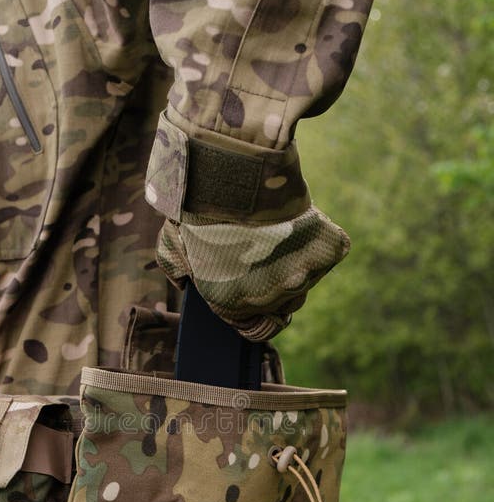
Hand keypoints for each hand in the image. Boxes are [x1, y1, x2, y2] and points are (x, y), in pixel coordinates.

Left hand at [156, 207, 349, 339]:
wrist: (234, 174)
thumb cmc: (200, 210)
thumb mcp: (173, 245)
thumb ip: (178, 271)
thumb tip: (183, 281)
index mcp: (233, 306)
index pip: (255, 327)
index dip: (252, 307)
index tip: (252, 283)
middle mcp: (271, 299)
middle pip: (282, 303)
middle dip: (274, 282)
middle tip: (263, 248)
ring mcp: (303, 277)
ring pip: (305, 279)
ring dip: (295, 262)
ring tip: (278, 231)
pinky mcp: (328, 251)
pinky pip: (327, 252)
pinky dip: (319, 239)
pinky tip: (301, 220)